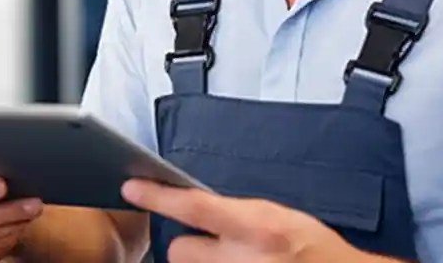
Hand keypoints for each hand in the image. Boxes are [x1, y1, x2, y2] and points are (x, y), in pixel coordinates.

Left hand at [121, 179, 390, 262]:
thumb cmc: (312, 249)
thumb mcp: (274, 216)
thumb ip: (234, 213)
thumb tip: (192, 206)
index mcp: (256, 228)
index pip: (193, 207)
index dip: (158, 195)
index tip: (130, 187)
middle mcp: (242, 259)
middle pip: (179, 249)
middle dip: (189, 245)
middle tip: (214, 245)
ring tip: (234, 260)